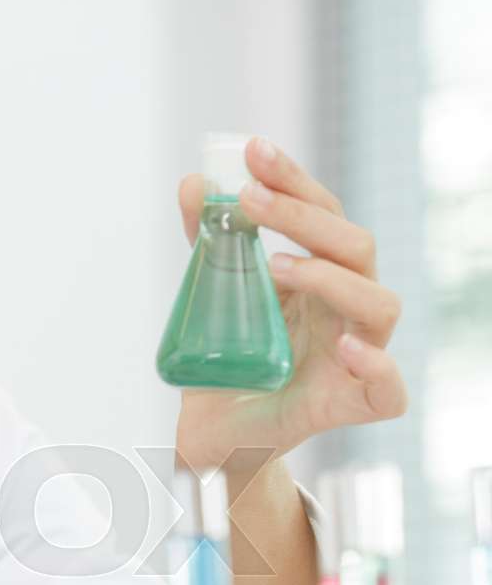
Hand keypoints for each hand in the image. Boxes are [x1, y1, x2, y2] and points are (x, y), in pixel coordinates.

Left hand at [173, 136, 406, 469]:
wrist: (216, 434)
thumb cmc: (226, 364)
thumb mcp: (211, 299)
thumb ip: (208, 245)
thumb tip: (194, 183)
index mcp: (320, 275)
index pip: (323, 214)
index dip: (294, 180)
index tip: (253, 150)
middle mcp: (345, 308)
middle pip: (355, 246)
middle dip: (303, 215)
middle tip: (247, 197)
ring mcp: (355, 354)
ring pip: (379, 304)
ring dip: (331, 277)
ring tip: (276, 265)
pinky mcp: (353, 404)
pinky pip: (389, 389)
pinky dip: (376, 367)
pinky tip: (348, 349)